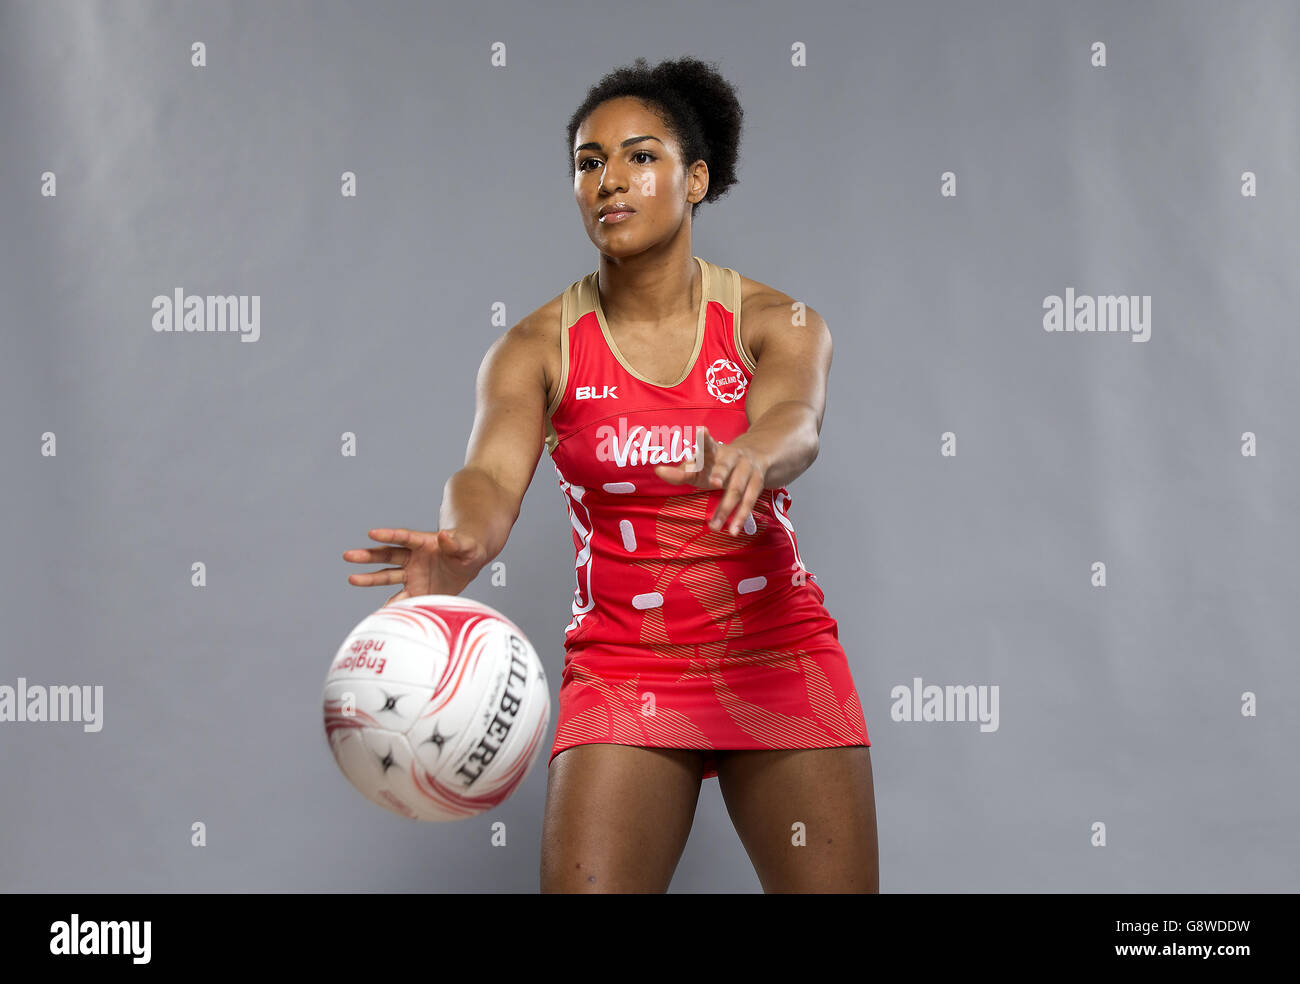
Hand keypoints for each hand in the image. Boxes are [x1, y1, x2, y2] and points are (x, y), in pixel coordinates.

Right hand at [343, 528, 487, 606]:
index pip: (403, 537)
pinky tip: (380, 613)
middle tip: (348, 555)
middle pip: (387, 555)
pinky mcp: (416, 590)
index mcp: (424, 543)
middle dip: (368, 556)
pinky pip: (401, 599)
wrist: (470, 564)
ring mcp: (412, 575)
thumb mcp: (468, 546)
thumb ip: (456, 543)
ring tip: (351, 579)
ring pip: (387, 575)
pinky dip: (391, 606)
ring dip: (369, 578)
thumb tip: (444, 536)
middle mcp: (413, 558)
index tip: (371, 533)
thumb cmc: (469, 550)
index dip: (388, 535)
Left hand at [653, 426, 766, 535]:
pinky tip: (733, 530)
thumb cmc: (717, 465)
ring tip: (714, 526)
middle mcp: (732, 457)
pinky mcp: (757, 481)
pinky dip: (741, 516)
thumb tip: (658, 471)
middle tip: (714, 482)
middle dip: (721, 472)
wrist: (756, 455)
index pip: (707, 446)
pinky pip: (749, 500)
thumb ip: (681, 472)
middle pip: (725, 465)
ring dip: (726, 507)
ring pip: (737, 488)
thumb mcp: (701, 467)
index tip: (701, 431)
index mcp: (715, 451)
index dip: (704, 440)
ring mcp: (747, 468)